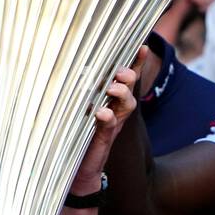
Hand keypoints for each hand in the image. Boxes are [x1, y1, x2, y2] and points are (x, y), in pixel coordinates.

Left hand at [70, 46, 145, 193]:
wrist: (77, 168)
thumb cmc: (75, 133)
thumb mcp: (77, 107)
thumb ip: (80, 90)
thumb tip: (71, 66)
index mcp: (110, 99)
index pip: (126, 78)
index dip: (137, 63)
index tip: (143, 46)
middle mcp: (115, 110)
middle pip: (129, 88)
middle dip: (128, 76)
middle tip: (119, 72)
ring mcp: (111, 124)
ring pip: (126, 105)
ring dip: (121, 93)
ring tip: (112, 88)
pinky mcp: (103, 138)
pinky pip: (109, 125)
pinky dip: (107, 117)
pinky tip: (102, 112)